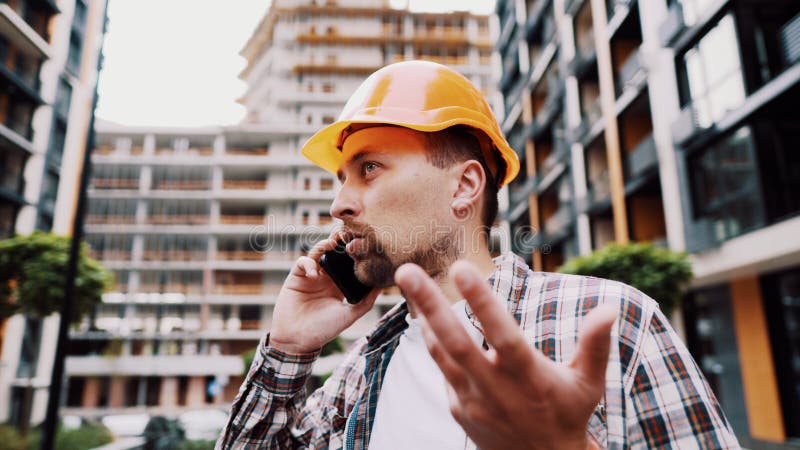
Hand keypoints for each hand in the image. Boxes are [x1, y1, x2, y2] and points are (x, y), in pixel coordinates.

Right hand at [269, 231, 379, 353]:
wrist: (297, 340)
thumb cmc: (324, 330)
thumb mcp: (349, 315)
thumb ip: (365, 301)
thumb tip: (382, 286)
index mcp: (340, 284)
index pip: (349, 262)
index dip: (355, 252)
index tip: (365, 243)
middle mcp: (326, 277)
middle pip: (334, 252)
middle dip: (340, 242)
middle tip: (349, 233)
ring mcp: (311, 275)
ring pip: (319, 252)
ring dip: (325, 245)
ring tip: (332, 242)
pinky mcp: (296, 277)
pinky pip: (302, 262)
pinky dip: (308, 263)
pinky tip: (314, 272)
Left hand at [394, 260, 616, 449]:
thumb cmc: (568, 414)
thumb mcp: (588, 383)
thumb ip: (595, 344)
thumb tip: (610, 307)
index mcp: (528, 377)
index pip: (502, 333)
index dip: (482, 301)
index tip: (462, 268)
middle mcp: (495, 389)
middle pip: (456, 341)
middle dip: (430, 304)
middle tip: (406, 271)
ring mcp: (472, 400)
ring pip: (441, 353)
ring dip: (422, 316)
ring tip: (408, 282)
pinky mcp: (458, 408)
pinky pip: (442, 368)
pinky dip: (432, 341)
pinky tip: (425, 315)